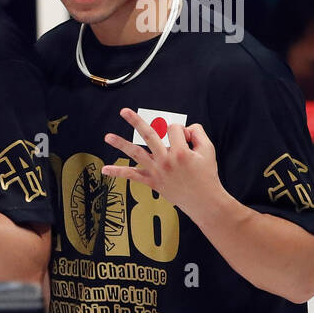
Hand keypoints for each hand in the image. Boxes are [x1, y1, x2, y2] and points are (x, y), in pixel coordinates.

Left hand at [101, 109, 223, 219]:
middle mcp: (166, 160)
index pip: (174, 129)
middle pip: (149, 135)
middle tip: (124, 111)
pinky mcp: (152, 182)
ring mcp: (157, 171)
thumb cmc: (207, 175)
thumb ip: (198, 133)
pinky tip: (105, 169)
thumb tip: (184, 127)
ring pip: (136, 153)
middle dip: (136, 121)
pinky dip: (118, 172)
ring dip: (120, 144)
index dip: (181, 130)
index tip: (188, 139)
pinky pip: (132, 176)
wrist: (204, 201)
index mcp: (181, 151)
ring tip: (107, 137)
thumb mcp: (209, 150)